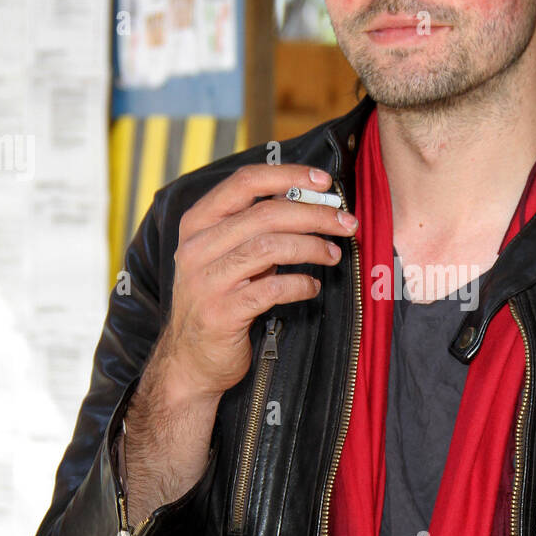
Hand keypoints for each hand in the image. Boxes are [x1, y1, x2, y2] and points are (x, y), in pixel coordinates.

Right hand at [156, 164, 358, 399]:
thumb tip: (310, 202)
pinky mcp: (222, 313)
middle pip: (266, 213)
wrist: (190, 360)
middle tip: (345, 223)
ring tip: (334, 254)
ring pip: (270, 247)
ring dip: (311, 247)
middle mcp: (197, 247)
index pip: (245, 182)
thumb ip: (255, 229)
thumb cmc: (219, 300)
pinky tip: (312, 287)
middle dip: (314, 215)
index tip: (324, 182)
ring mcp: (206, 280)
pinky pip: (272, 289)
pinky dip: (300, 284)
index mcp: (197, 223)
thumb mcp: (227, 256)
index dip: (288, 176)